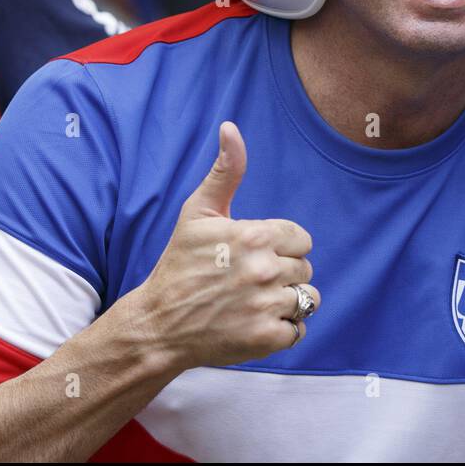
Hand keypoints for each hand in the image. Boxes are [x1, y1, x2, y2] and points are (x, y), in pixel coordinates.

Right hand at [133, 122, 318, 369]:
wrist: (157, 326)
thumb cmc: (180, 265)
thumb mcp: (198, 213)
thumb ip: (225, 171)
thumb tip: (230, 127)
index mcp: (254, 236)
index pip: (300, 238)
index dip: (280, 247)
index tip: (254, 255)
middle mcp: (264, 270)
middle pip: (304, 268)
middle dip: (282, 274)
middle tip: (247, 282)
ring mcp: (266, 306)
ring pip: (307, 299)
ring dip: (287, 302)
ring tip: (254, 303)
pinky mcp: (266, 338)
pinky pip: (299, 329)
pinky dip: (283, 330)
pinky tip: (255, 323)